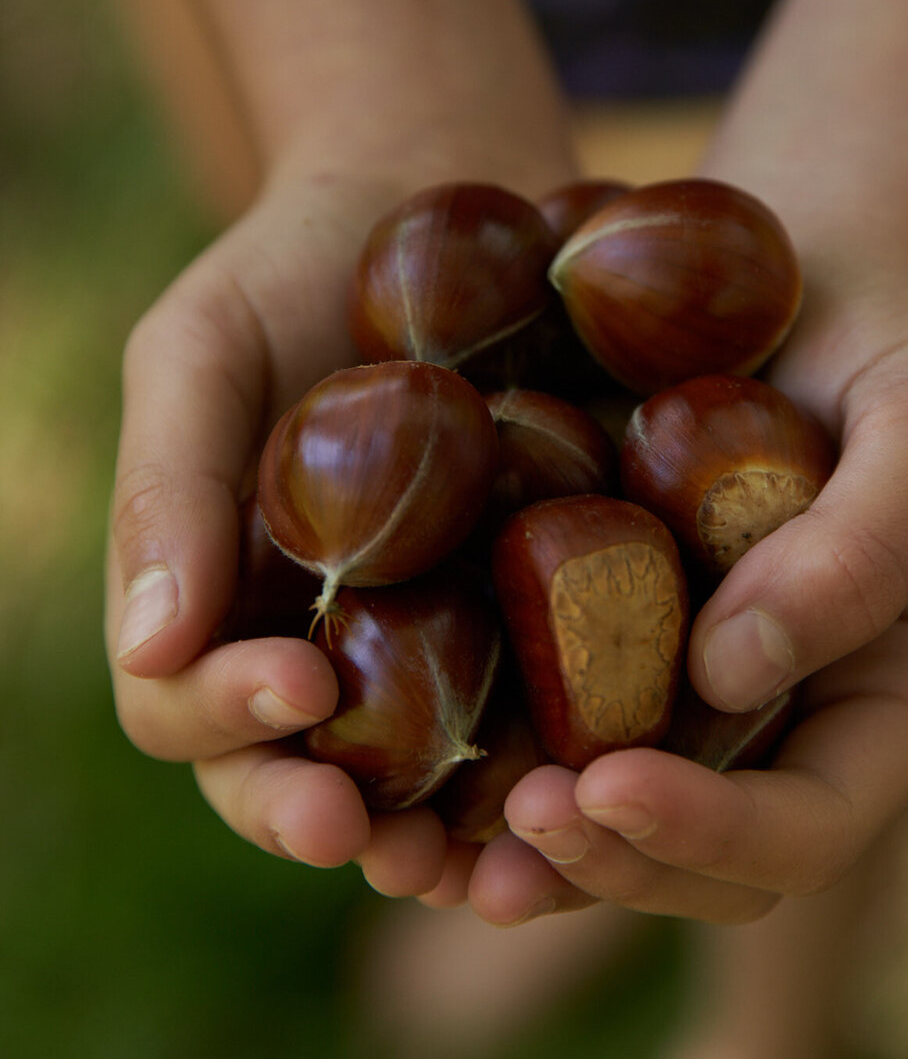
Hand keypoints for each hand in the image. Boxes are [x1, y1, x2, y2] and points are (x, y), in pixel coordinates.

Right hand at [104, 160, 566, 897]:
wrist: (439, 195)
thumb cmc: (292, 266)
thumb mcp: (204, 348)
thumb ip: (167, 485)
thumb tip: (151, 645)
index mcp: (219, 598)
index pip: (187, 702)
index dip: (228, 718)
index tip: (295, 686)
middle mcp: (321, 641)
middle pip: (302, 773)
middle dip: (330, 815)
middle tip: (384, 845)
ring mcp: (432, 634)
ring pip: (425, 776)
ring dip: (452, 835)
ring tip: (497, 863)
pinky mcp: (538, 604)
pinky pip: (546, 698)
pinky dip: (562, 751)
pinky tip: (606, 770)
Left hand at [461, 238, 907, 924]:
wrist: (803, 254)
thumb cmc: (891, 333)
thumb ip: (868, 549)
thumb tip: (730, 677)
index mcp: (874, 701)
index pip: (809, 826)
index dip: (716, 838)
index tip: (611, 786)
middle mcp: (772, 719)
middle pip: (697, 861)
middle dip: (605, 861)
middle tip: (513, 823)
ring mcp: (674, 683)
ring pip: (598, 820)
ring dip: (512, 852)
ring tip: (411, 844)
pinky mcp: (585, 628)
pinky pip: (526, 719)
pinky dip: (456, 757)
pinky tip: (371, 744)